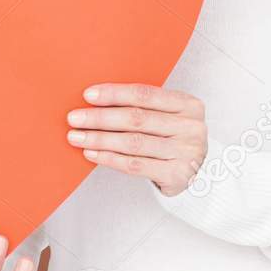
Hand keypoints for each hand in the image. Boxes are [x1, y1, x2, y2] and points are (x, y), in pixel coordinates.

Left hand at [67, 82, 206, 196]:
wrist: (196, 170)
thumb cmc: (172, 136)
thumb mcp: (166, 115)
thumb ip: (141, 106)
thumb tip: (94, 99)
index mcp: (188, 104)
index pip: (144, 94)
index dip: (114, 94)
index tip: (88, 95)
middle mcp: (191, 127)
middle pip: (136, 119)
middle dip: (100, 118)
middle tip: (74, 118)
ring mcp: (187, 153)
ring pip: (133, 143)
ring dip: (100, 139)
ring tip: (77, 137)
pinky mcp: (177, 175)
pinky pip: (136, 165)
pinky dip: (110, 158)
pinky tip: (92, 153)